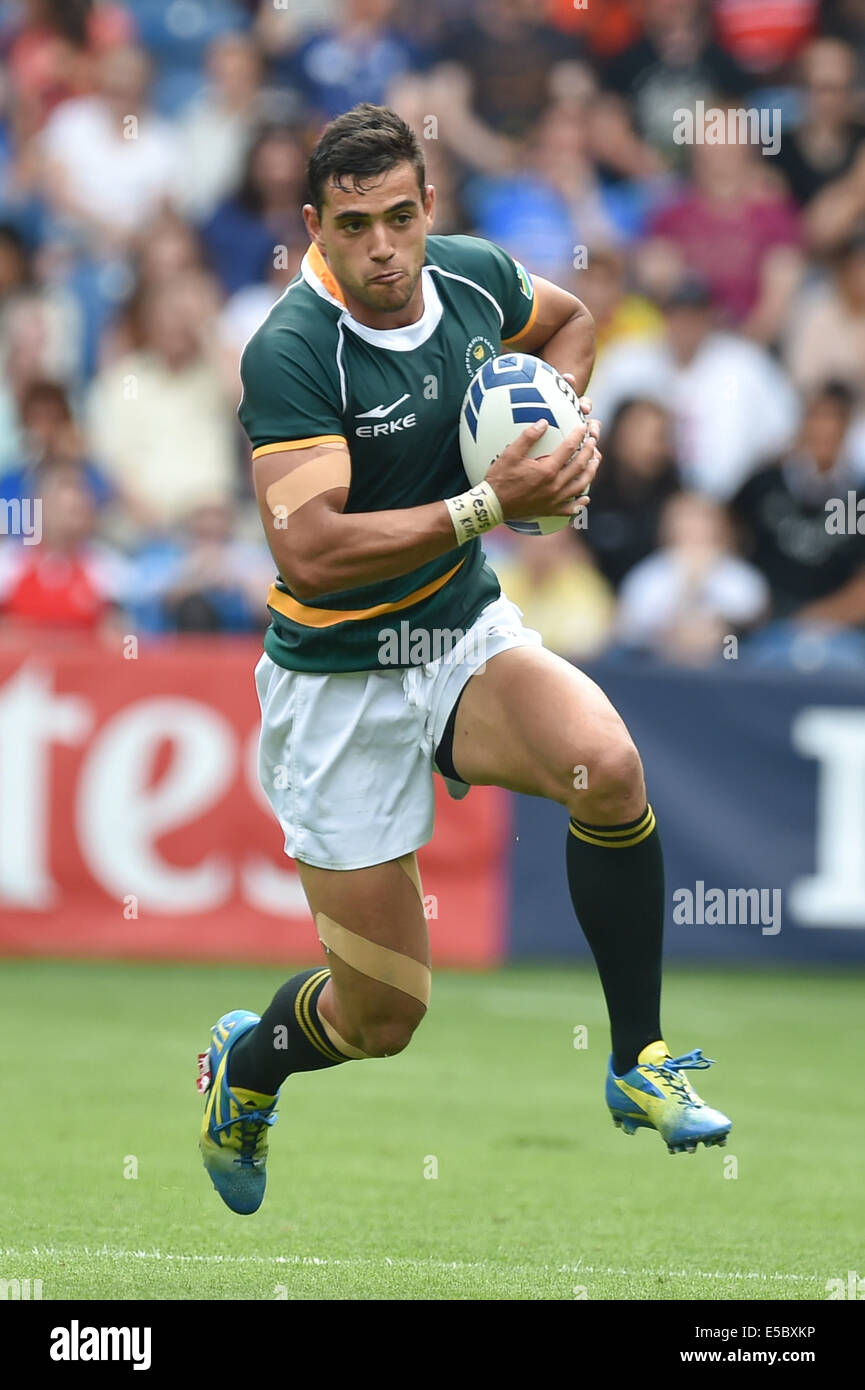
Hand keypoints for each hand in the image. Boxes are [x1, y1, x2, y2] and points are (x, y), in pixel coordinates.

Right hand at [486, 417, 600, 521]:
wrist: (492, 506)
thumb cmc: (499, 478)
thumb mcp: (510, 454)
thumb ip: (528, 437)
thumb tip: (543, 422)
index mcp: (546, 470)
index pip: (569, 449)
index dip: (578, 436)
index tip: (582, 427)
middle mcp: (554, 486)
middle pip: (579, 466)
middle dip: (589, 451)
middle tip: (593, 441)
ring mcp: (553, 500)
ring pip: (579, 485)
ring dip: (590, 473)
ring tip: (595, 462)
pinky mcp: (549, 510)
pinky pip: (570, 508)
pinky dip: (580, 503)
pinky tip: (585, 498)